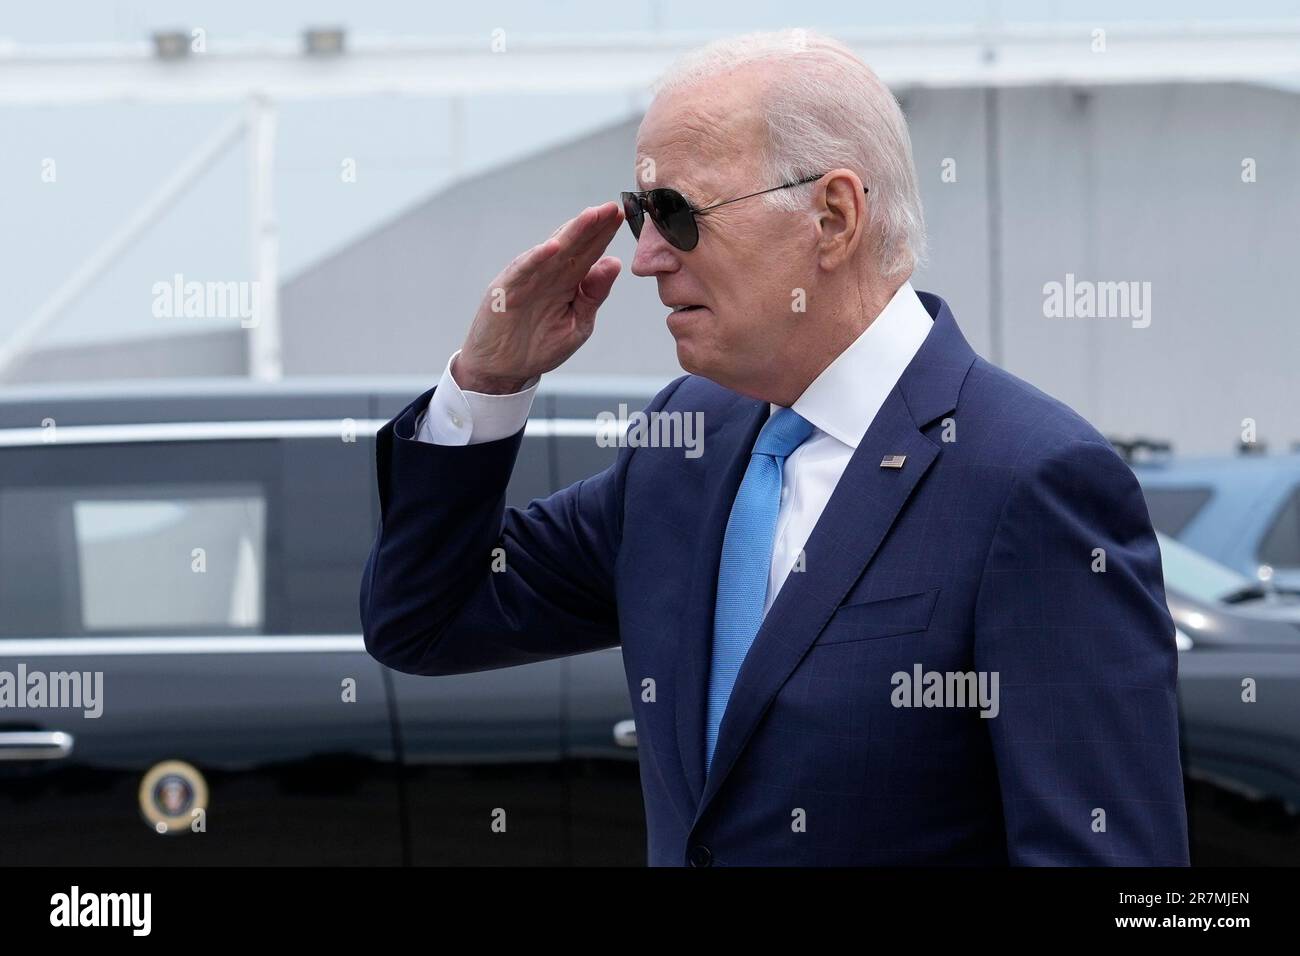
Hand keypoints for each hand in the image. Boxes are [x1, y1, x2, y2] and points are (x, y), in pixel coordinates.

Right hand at [454, 202, 623, 392]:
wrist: (504, 370)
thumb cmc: (540, 345)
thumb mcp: (577, 323)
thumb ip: (594, 295)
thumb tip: (614, 263)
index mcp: (568, 281)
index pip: (590, 253)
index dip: (605, 234)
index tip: (623, 215)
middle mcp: (549, 274)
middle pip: (575, 245)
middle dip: (593, 226)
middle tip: (613, 207)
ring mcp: (527, 280)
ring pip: (552, 252)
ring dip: (571, 233)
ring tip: (591, 216)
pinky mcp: (506, 291)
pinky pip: (523, 272)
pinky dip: (536, 259)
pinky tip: (552, 247)